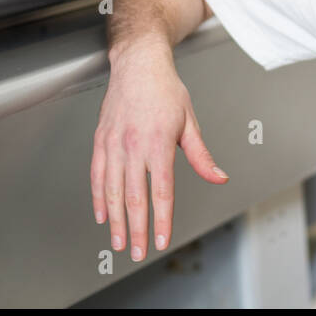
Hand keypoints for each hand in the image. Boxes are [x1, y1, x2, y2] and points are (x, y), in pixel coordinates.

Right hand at [90, 42, 227, 260]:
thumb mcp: (189, 121)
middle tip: (136, 253)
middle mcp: (133, 145)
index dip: (161, 221)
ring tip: (117, 242)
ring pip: (112, 190)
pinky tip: (102, 214)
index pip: (161, 192)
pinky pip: (97, 174)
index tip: (161, 241)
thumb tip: (219, 177)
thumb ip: (201, 156)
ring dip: (115, 220)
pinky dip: (98, 197)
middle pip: (133, 197)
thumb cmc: (165, 90)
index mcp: (158, 143)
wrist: (138, 63)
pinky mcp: (100, 139)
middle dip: (135, 229)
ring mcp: (113, 143)